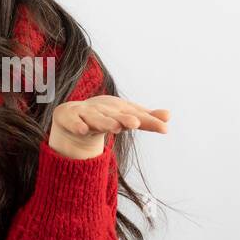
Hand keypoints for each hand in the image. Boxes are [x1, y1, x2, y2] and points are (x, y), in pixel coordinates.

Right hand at [48, 95, 170, 159]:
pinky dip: (77, 125)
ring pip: (96, 118)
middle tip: (136, 123)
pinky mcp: (70, 117)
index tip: (165, 128)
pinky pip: (73, 122)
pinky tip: (82, 129)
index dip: (150, 122)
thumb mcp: (126, 117)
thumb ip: (147, 118)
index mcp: (120, 110)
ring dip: (105, 122)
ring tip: (114, 127)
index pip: (138, 116)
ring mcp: (87, 113)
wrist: (73, 113)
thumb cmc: (105, 115)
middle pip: (117, 116)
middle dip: (125, 119)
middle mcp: (105, 110)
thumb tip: (169, 116)